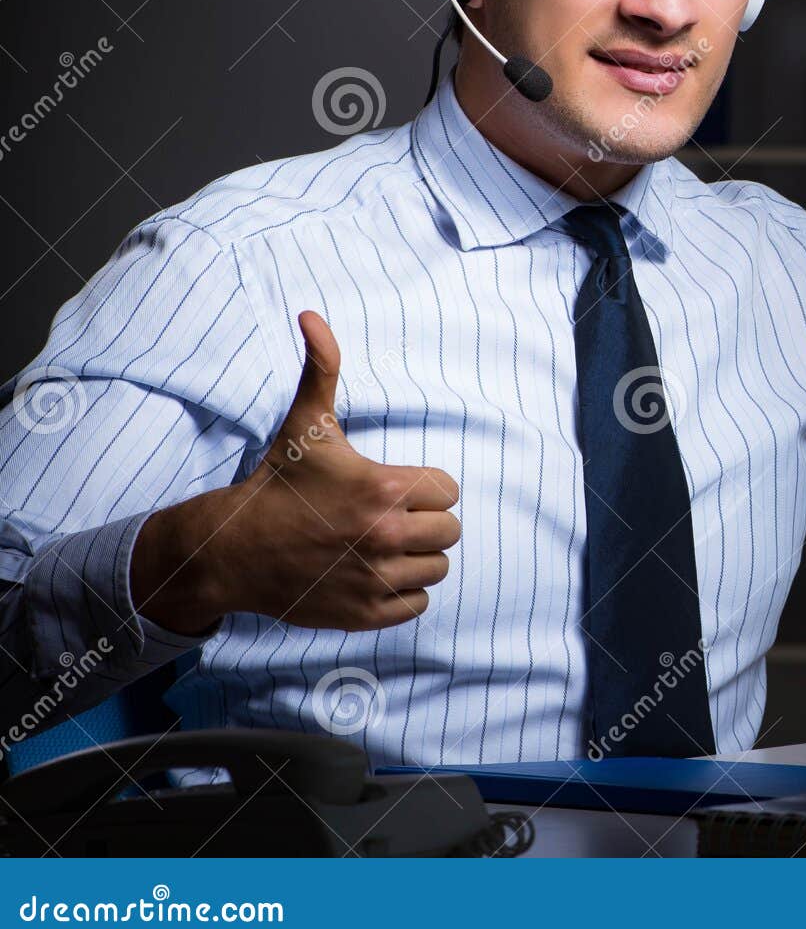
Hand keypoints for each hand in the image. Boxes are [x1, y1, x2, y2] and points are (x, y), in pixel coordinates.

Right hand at [133, 310, 460, 634]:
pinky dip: (403, 593)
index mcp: (384, 488)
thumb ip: (321, 367)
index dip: (423, 486)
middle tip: (386, 516)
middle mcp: (386, 536)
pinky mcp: (366, 614)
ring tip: (381, 545)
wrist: (232, 549)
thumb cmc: (277, 483)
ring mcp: (376, 580)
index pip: (448, 489)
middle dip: (424, 521)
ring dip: (417, 558)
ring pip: (437, 569)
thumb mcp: (305, 424)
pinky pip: (417, 605)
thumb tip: (311, 314)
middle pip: (449, 531)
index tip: (390, 487)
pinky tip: (374, 574)